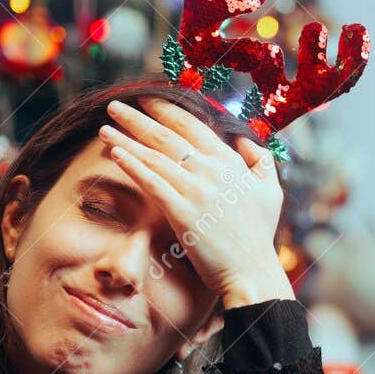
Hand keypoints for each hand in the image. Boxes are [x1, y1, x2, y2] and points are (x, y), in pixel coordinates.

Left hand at [99, 97, 293, 308]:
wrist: (252, 272)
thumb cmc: (259, 237)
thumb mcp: (270, 192)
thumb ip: (261, 161)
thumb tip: (245, 141)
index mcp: (230, 162)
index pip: (192, 126)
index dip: (166, 110)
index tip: (145, 101)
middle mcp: (212, 170)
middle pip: (167, 135)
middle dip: (137, 118)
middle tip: (114, 106)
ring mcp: (197, 191)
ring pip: (154, 156)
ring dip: (126, 138)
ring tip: (104, 128)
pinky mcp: (183, 213)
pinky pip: (151, 182)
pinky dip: (131, 165)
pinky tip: (114, 152)